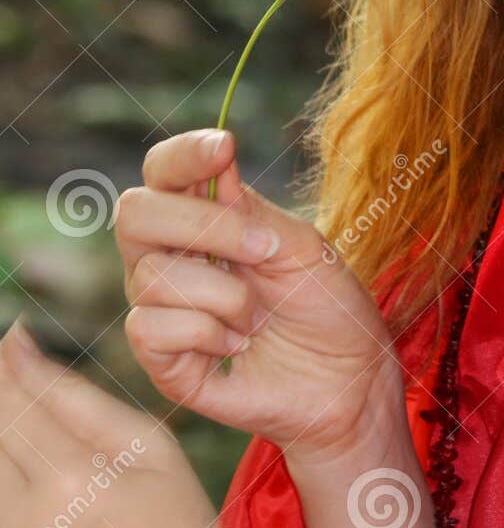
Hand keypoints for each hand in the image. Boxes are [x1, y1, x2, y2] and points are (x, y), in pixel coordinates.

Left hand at [0, 319, 215, 527]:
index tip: (14, 335)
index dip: (9, 362)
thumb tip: (21, 345)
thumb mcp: (147, 445)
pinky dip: (15, 469)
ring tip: (57, 438)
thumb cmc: (174, 515)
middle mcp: (28, 517)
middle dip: (8, 393)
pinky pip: (1, 497)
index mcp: (69, 479)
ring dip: (11, 431)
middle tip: (25, 365)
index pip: (15, 402)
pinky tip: (46, 466)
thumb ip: (78, 395)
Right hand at [115, 128, 398, 459]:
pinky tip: (236, 348)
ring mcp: (160, 307)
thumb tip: (218, 159)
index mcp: (202, 217)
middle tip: (262, 251)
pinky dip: (206, 334)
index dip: (183, 154)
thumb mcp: (299, 247)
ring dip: (226, 295)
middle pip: (134, 213)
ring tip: (258, 319)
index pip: (164, 170)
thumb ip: (251, 211)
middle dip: (203, 226)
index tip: (225, 148)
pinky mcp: (160, 360)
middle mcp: (169, 255)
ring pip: (154, 276)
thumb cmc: (326, 305)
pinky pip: (150, 328)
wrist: (346, 379)